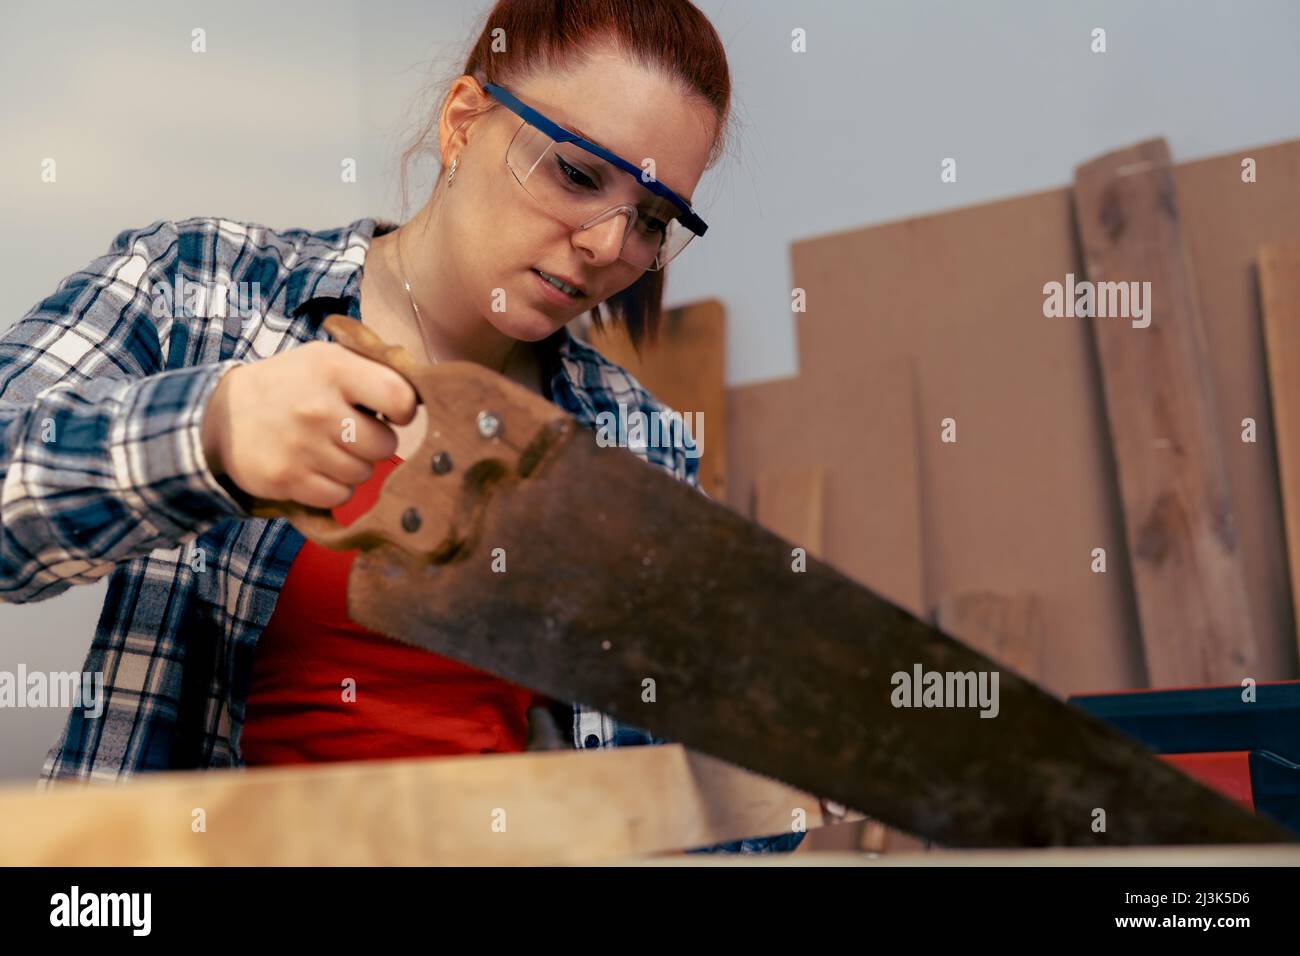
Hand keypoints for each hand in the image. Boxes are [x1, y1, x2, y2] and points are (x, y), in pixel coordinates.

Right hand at [201, 337, 417, 509]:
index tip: (390, 411)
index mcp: (333, 369)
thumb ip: (374, 371)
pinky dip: (334, 488)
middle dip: (375, 442)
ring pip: (364, 474)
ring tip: (327, 448)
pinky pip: (340, 497)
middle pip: (385, 445)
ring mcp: (301, 446)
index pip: (399, 397)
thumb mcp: (327, 359)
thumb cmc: (292, 385)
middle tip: (352, 432)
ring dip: (353, 466)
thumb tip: (422, 395)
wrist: (223, 416)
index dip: (402, 409)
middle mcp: (318, 407)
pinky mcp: (287, 479)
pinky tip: (315, 468)